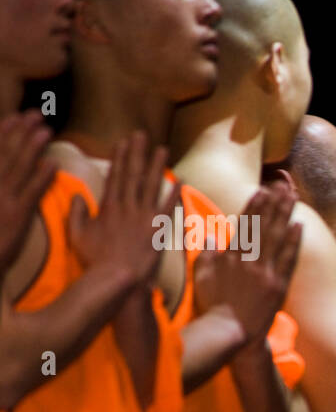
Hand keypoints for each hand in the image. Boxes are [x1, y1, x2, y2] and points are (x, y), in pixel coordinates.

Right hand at [0, 111, 55, 273]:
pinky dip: (41, 178)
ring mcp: (1, 200)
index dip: (4, 132)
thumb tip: (15, 168)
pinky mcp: (15, 217)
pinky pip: (30, 193)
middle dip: (20, 132)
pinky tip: (53, 164)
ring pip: (17, 168)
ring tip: (45, 130)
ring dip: (31, 147)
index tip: (16, 116)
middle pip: (5, 154)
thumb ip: (5, 182)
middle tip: (36, 114)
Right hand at [66, 130, 175, 285]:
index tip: (122, 143)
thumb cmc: (96, 259)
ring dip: (157, 165)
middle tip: (141, 134)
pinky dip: (176, 192)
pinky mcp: (159, 228)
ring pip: (152, 185)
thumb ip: (77, 214)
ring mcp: (144, 216)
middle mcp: (127, 207)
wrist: (118, 276)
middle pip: (133, 174)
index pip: (115, 176)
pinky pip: (169, 206)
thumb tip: (79, 196)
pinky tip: (182, 179)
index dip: (119, 158)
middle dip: (136, 153)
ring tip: (162, 148)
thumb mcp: (78, 235)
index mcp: (109, 207)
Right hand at [192, 182, 301, 347]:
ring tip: (293, 197)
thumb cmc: (213, 306)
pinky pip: (289, 259)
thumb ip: (206, 253)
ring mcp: (265, 273)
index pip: (244, 225)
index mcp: (230, 257)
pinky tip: (300, 225)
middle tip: (282, 186)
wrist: (230, 333)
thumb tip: (210, 233)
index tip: (261, 191)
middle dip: (274, 203)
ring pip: (277, 237)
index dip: (254, 206)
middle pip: (264, 226)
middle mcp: (248, 261)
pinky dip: (294, 241)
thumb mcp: (201, 277)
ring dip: (286, 215)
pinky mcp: (278, 286)